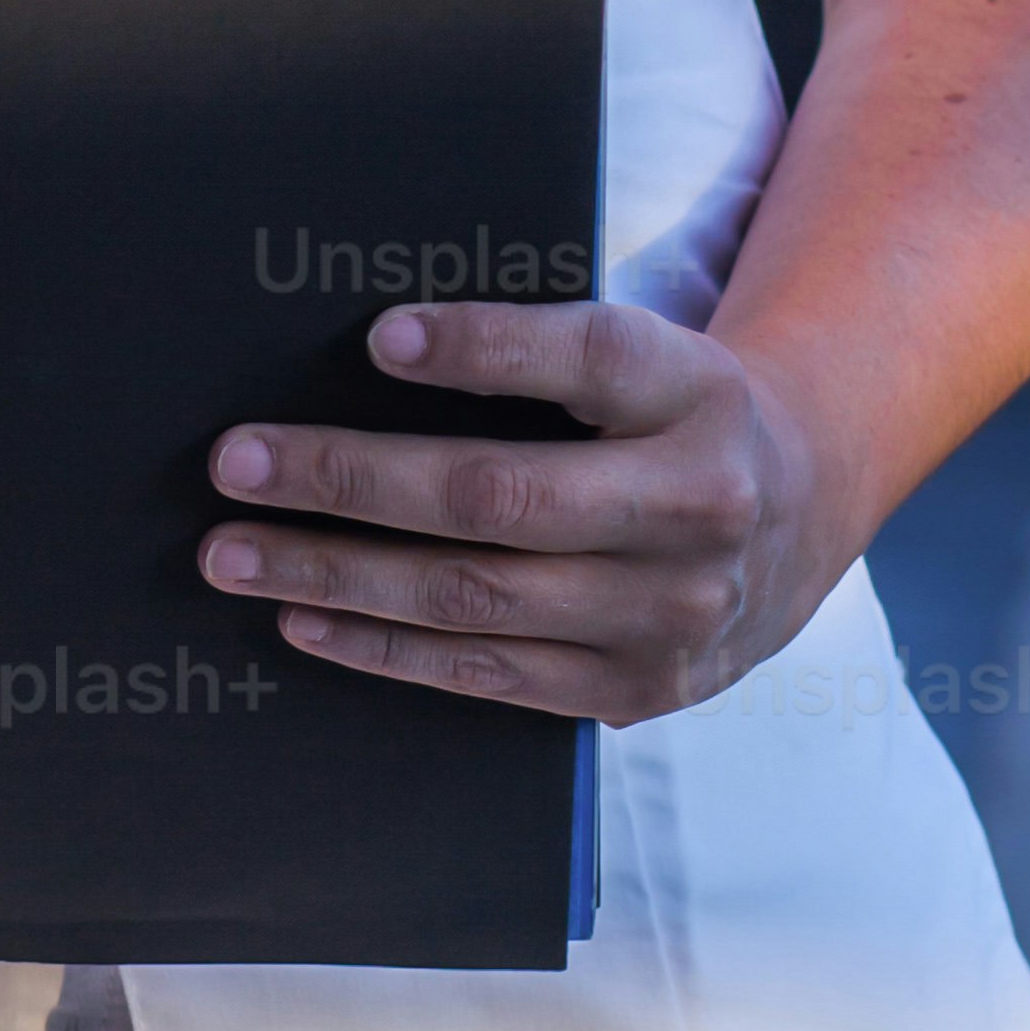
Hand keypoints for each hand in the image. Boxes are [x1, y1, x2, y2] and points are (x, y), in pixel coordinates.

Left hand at [200, 301, 833, 725]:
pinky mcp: (638, 691)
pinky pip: (487, 675)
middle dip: (352, 479)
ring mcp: (668, 617)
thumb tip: (375, 346)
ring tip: (234, 552)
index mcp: (693, 392)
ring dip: (336, 576)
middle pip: (501, 496)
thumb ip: (541, 349)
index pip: (586, 358)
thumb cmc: (671, 410)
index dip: (483, 347)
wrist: (795, 513)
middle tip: (236, 462)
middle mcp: (693, 509)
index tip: (378, 338)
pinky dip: (383, 648)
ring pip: (474, 599)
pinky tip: (304, 619)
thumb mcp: (644, 350)